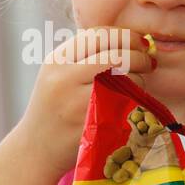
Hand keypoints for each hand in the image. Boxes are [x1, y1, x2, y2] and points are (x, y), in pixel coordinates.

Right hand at [14, 25, 156, 179]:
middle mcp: (64, 77)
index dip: (126, 35)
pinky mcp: (90, 123)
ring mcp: (77, 101)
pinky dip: (135, 98)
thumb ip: (85, 56)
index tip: (140, 42)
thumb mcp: (58, 75)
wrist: (35, 149)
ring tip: (138, 83)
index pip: (99, 34)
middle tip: (148, 61)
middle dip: (139, 54)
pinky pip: (124, 102)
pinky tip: (133, 99)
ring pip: (124, 77)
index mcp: (57, 60)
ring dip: (139, 78)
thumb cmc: (54, 109)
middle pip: (115, 53)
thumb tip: (128, 40)